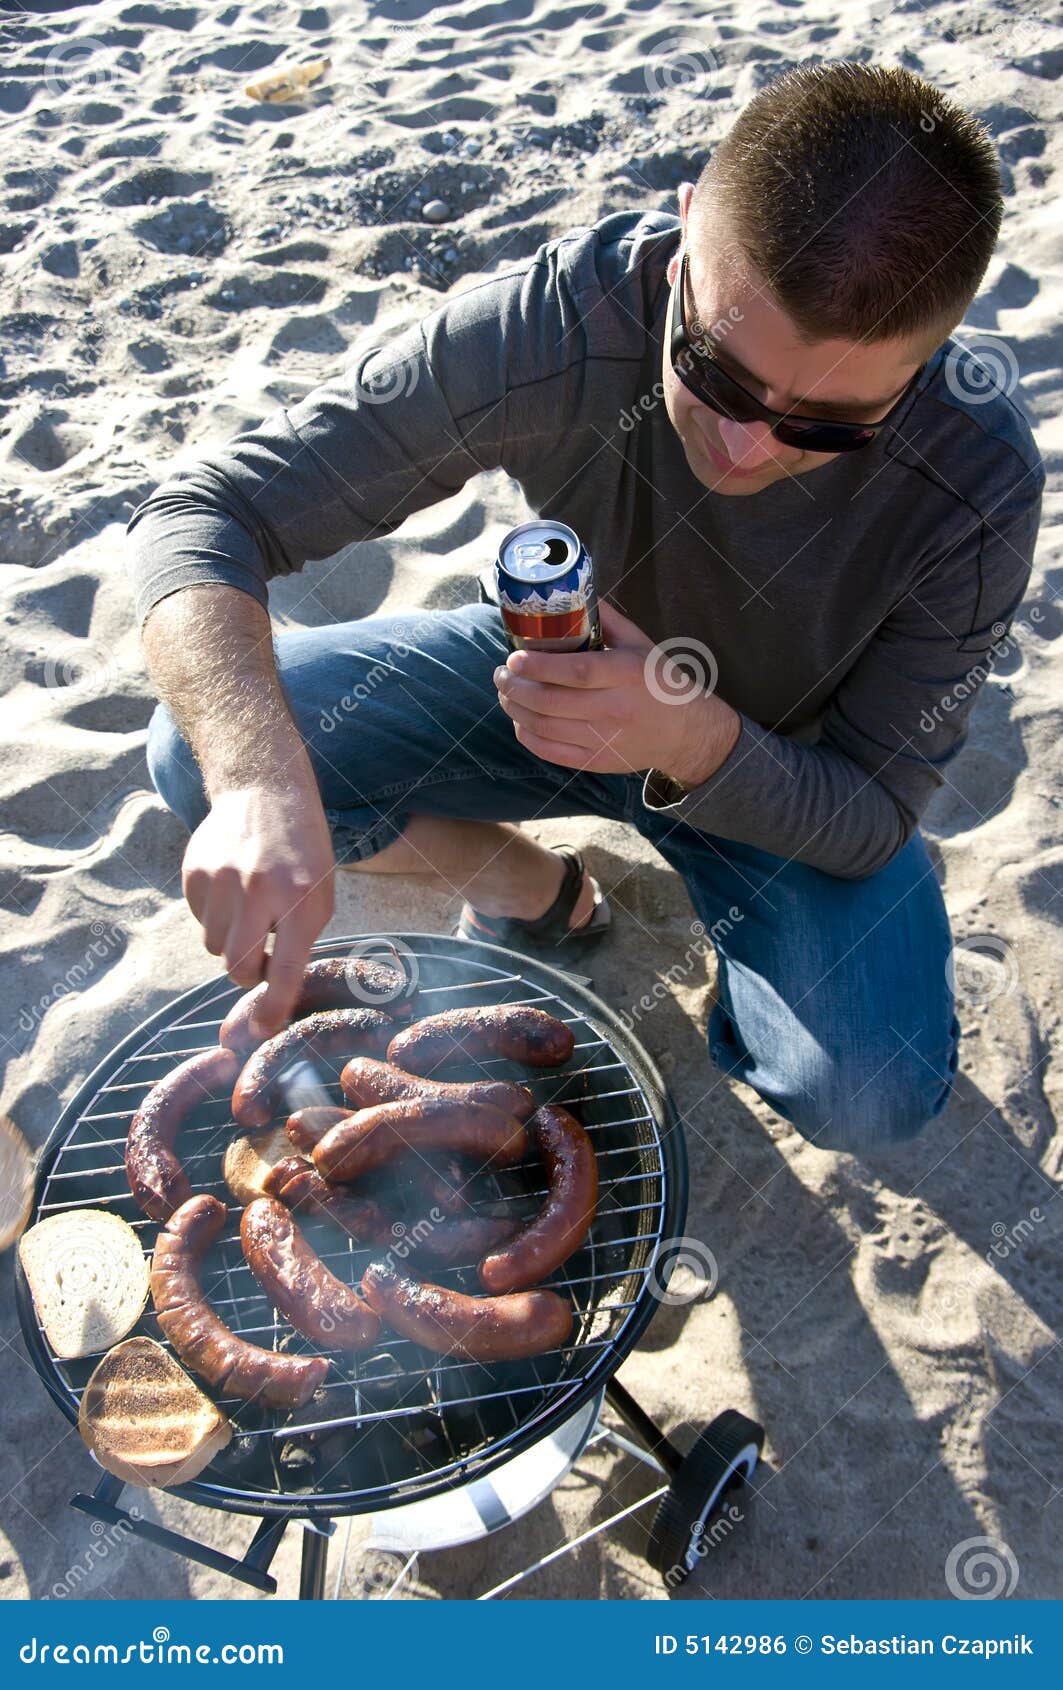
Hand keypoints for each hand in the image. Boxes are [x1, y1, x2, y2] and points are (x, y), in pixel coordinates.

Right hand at [181, 782, 334, 1038]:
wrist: (265, 790)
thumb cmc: (303, 851)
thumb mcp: (321, 891)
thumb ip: (301, 938)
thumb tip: (276, 992)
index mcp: (302, 898)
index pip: (286, 970)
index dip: (274, 1007)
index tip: (264, 1030)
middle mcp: (259, 891)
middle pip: (238, 967)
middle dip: (249, 974)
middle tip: (262, 957)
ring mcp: (222, 880)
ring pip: (214, 946)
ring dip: (231, 940)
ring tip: (250, 908)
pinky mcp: (195, 873)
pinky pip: (199, 920)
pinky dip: (214, 915)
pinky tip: (231, 887)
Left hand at [493, 601, 738, 783]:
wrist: (686, 732)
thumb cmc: (659, 682)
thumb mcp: (641, 644)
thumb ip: (608, 619)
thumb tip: (573, 595)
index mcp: (626, 675)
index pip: (576, 672)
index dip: (539, 666)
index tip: (514, 658)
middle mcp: (615, 709)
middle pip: (552, 702)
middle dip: (515, 687)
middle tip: (501, 673)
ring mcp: (604, 739)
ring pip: (545, 727)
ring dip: (515, 709)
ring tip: (506, 692)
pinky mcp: (596, 762)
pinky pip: (550, 752)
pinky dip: (527, 736)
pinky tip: (520, 720)